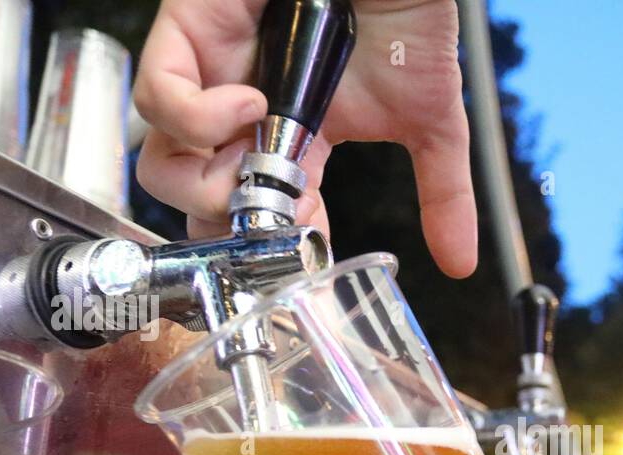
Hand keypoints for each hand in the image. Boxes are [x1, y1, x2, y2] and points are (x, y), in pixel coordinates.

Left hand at [134, 0, 476, 275]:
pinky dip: (199, 117)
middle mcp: (245, 120)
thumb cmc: (406, 15)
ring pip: (161, 164)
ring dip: (207, 185)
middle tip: (272, 215)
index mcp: (294, 143)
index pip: (261, 220)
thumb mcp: (432, 121)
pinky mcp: (190, 34)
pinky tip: (250, 103)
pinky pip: (159, 99)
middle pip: (195, 203)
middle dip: (228, 230)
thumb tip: (463, 262)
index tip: (307, 246)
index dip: (275, 247)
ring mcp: (213, 80)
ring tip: (256, 164)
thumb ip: (444, 194)